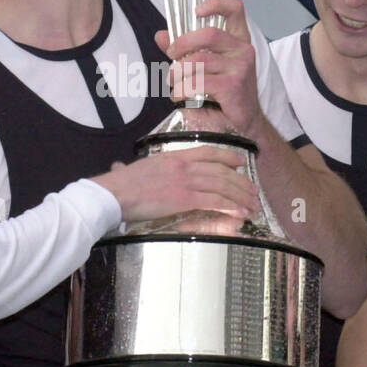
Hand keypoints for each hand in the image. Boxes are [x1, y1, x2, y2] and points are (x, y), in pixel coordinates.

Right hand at [91, 145, 257, 222]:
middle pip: (221, 171)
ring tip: (252, 206)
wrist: (114, 194)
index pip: (208, 152)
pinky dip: (231, 207)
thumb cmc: (119, 185)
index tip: (241, 162)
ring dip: (241, 197)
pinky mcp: (184, 198)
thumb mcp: (131, 169)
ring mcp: (185, 181)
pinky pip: (214, 201)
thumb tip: (118, 167)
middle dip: (241, 182)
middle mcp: (184, 166)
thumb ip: (133, 168)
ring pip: (222, 186)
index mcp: (174, 157)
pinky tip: (240, 213)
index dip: (228, 157)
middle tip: (253, 192)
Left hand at [156, 0, 262, 137]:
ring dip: (178, 72)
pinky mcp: (234, 85)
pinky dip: (183, 89)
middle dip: (182, 44)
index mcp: (237, 39)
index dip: (216, 3)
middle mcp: (243, 49)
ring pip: (199, 60)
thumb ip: (184, 50)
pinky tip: (179, 96)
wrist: (242, 123)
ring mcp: (241, 66)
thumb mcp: (203, 67)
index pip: (235, 9)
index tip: (196, 11)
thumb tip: (161, 35)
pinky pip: (200, 81)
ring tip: (173, 83)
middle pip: (208, 34)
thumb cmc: (223, 93)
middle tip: (170, 56)